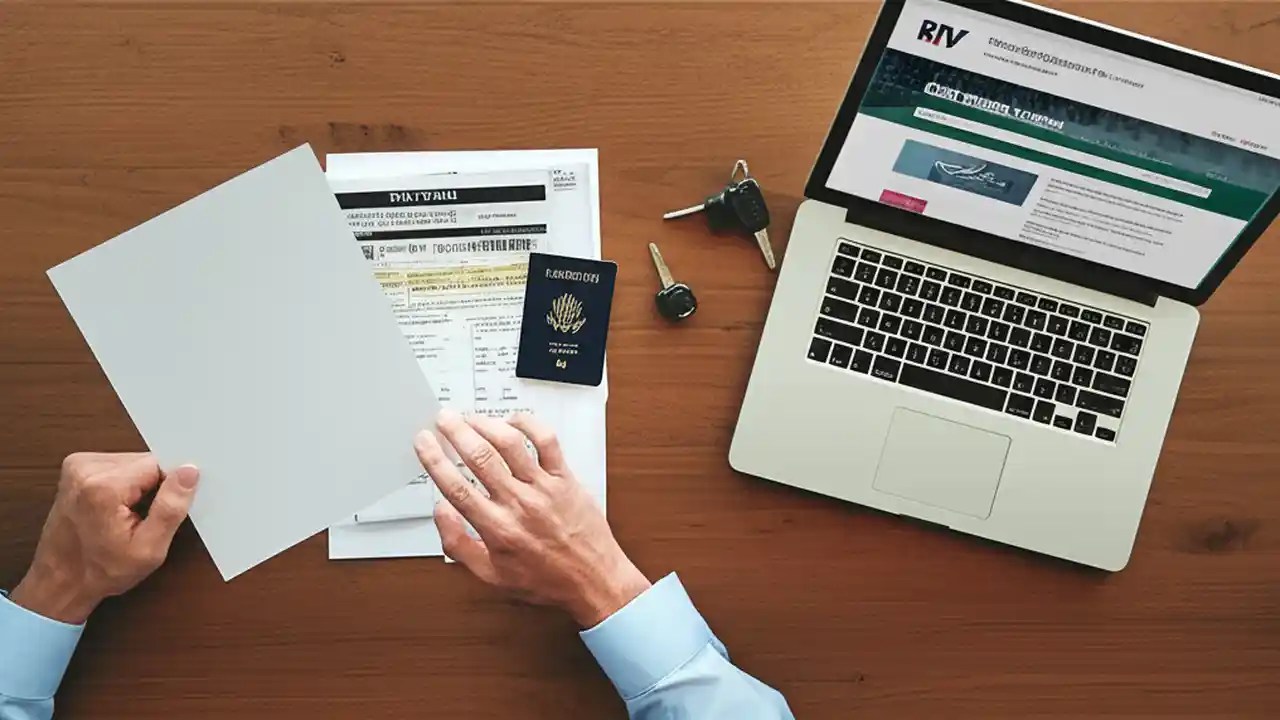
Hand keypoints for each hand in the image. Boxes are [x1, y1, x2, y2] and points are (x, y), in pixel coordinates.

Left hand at [10, 453, 199, 623]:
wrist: (59, 580)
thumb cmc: (100, 571)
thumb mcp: (148, 550)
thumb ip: (170, 508)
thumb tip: (189, 472)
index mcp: (104, 486)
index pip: (159, 465)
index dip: (169, 487)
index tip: (159, 512)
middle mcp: (86, 469)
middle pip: (145, 462)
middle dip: (153, 487)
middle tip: (142, 518)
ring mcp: (77, 466)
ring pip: (133, 463)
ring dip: (138, 486)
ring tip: (126, 515)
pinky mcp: (76, 468)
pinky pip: (118, 466)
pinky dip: (124, 484)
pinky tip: (116, 508)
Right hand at [415, 410, 650, 627]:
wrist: (593, 580)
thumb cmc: (546, 580)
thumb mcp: (491, 575)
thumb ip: (458, 544)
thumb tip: (441, 511)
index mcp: (497, 529)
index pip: (456, 486)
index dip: (434, 460)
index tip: (424, 442)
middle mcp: (519, 504)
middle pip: (479, 457)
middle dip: (455, 432)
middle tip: (444, 419)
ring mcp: (544, 488)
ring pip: (510, 444)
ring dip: (486, 424)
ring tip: (472, 418)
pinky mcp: (565, 478)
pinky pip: (547, 441)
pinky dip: (528, 424)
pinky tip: (513, 421)